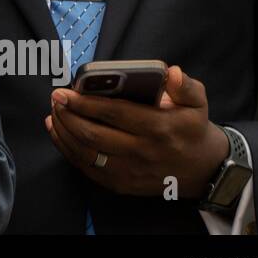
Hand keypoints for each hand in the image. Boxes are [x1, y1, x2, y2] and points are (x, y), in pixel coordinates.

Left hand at [45, 65, 227, 197]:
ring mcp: (130, 172)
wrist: (202, 170)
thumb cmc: (192, 129)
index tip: (64, 91)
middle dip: (68, 115)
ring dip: (64, 131)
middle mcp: (142, 153)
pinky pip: (86, 168)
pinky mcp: (121, 185)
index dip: (85, 103)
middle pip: (94, 135)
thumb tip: (171, 72)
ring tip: (55, 112)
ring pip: (85, 153)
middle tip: (55, 98)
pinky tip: (59, 131)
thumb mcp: (198, 103)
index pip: (115, 114)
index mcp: (159, 128)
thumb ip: (185, 86)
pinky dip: (67, 149)